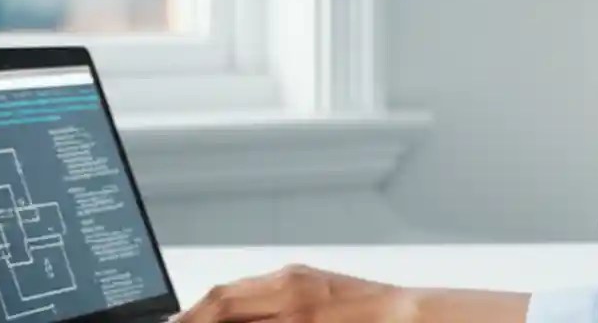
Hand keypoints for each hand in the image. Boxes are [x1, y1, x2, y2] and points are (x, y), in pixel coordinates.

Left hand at [173, 264, 412, 322]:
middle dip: (193, 320)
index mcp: (288, 278)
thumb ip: (275, 300)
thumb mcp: (315, 293)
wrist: (404, 313)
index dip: (194, 312)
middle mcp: (289, 289)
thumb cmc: (362, 309)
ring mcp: (298, 310)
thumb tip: (233, 311)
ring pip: (237, 314)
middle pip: (223, 301)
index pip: (225, 293)